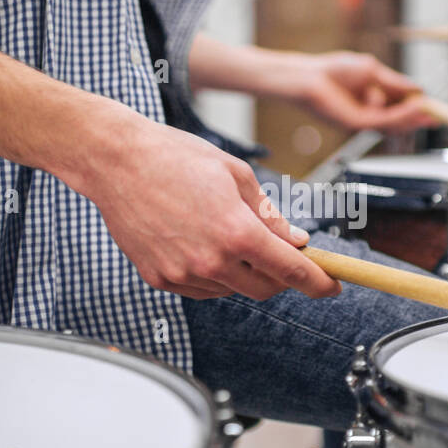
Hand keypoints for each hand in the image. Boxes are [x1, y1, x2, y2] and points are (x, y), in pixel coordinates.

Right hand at [73, 112, 341, 300]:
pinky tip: (204, 244)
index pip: (290, 270)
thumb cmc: (174, 158)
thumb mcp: (236, 175)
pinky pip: (202, 289)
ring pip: (233, 290)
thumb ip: (269, 214)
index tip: (331, 286)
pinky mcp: (161, 279)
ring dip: (245, 273)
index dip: (317, 282)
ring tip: (228, 234)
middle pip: (265, 289)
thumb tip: (295, 239)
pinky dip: (214, 275)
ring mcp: (183, 274)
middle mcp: (211, 260)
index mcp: (236, 231)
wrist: (117, 162)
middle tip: (282, 254)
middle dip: (281, 276)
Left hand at [285, 51, 436, 131]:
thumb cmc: (334, 71)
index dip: (417, 108)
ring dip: (413, 119)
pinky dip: (401, 116)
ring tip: (430, 113)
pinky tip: (414, 108)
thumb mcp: (372, 72)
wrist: (310, 77)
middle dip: (419, 119)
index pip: (399, 108)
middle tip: (438, 116)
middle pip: (399, 120)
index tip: (433, 106)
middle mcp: (369, 113)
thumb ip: (393, 82)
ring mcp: (363, 120)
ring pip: (394, 124)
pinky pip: (384, 121)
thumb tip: (417, 89)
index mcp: (372, 101)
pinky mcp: (357, 124)